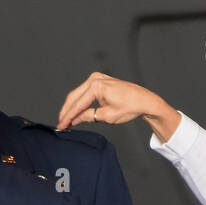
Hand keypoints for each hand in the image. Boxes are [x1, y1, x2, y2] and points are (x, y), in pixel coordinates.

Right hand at [56, 72, 180, 141]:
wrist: (144, 100)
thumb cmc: (130, 107)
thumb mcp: (107, 116)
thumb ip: (87, 117)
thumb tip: (74, 120)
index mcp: (97, 86)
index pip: (77, 104)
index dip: (68, 117)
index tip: (61, 126)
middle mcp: (95, 79)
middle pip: (74, 97)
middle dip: (67, 112)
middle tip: (61, 125)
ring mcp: (97, 78)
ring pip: (77, 94)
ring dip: (71, 107)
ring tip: (66, 120)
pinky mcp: (99, 80)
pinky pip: (84, 92)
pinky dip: (79, 102)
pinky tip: (75, 111)